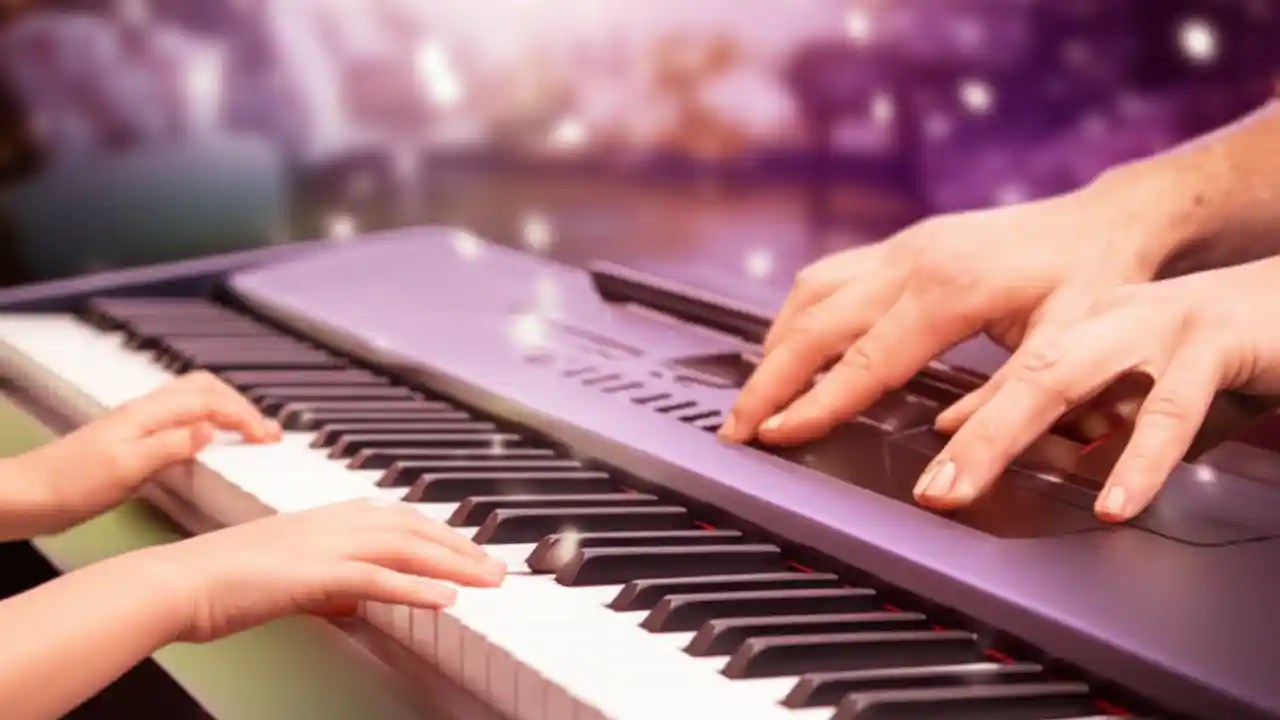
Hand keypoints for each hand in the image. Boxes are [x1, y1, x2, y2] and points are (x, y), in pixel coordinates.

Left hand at [7, 371, 280, 535]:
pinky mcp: (134, 438)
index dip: (245, 416)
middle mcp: (146, 411)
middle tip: (268, 433)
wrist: (25, 496)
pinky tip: (211, 440)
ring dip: (228, 408)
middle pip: (206, 387)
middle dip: (243, 405)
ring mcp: (139, 422)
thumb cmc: (70, 486)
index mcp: (148, 414)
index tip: (268, 439)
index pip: (211, 401)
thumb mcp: (126, 469)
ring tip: (250, 431)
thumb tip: (213, 428)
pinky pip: (182, 415)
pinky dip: (209, 419)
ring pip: (195, 397)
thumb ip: (171, 446)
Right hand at [133, 499, 505, 642]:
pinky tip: (448, 599)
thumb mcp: (288, 577)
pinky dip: (417, 587)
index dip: (440, 533)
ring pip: (407, 548)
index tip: (470, 549)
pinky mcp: (314, 574)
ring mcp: (324, 545)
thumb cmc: (223, 582)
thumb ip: (327, 582)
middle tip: (497, 567)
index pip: (399, 518)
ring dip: (455, 564)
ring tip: (490, 581)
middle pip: (414, 528)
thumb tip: (357, 598)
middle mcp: (332, 522)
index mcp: (326, 517)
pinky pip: (379, 579)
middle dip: (461, 547)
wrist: (178, 582)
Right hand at [720, 170, 1196, 446]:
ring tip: (756, 397)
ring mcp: (901, 247)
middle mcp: (911, 259)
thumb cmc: (1096, 278)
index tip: (771, 435)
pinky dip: (798, 318)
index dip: (812, 403)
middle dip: (768, 380)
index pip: (862, 360)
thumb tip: (947, 462)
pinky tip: (792, 347)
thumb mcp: (1068, 347)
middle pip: (815, 324)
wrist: (1109, 217)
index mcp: (949, 288)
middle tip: (735, 429)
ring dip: (776, 346)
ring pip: (810, 293)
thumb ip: (1003, 406)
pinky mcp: (901, 245)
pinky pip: (829, 278)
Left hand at [919, 257, 1279, 521]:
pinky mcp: (1218, 342)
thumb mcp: (1160, 390)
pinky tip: (1114, 502)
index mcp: (1095, 323)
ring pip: (1061, 378)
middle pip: (1022, 375)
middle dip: (968, 435)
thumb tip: (1057, 459)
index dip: (969, 419)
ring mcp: (1160, 323)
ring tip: (965, 485)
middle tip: (930, 490)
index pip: (1018, 374)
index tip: (932, 467)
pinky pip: (1169, 409)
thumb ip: (1107, 421)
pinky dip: (1138, 460)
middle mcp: (1113, 316)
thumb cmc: (1242, 347)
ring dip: (1003, 436)